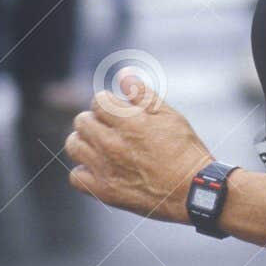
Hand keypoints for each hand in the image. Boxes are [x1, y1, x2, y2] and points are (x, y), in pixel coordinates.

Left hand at [64, 75, 212, 222]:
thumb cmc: (184, 150)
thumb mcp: (169, 116)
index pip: (98, 101)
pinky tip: (99, 167)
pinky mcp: (104, 191)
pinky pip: (75, 176)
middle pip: (82, 121)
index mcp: (128, 123)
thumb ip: (142, 94)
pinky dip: (84, 170)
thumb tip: (123, 74)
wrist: (191, 191)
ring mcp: (105, 169)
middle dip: (95, 119)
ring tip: (101, 144)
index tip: (120, 112)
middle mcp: (112, 145)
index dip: (109, 103)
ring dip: (85, 141)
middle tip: (111, 127)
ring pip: (74, 145)